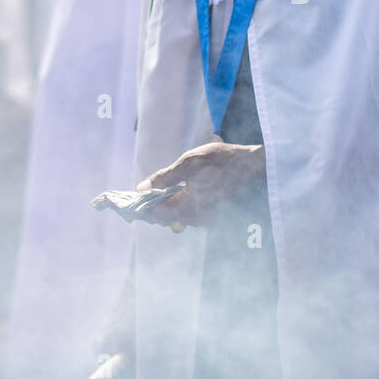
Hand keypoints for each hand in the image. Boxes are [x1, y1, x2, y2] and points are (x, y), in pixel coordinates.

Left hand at [135, 140, 264, 229]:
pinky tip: (176, 192)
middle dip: (150, 207)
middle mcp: (196, 218)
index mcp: (189, 205)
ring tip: (155, 192)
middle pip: (164, 219)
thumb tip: (141, 188)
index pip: (156, 214)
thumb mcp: (190, 162)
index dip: (140, 207)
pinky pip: (188, 215)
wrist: (252, 166)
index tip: (126, 202)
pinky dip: (178, 206)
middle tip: (140, 194)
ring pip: (176, 218)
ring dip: (164, 207)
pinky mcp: (211, 216)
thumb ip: (165, 177)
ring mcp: (205, 219)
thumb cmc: (222, 160)